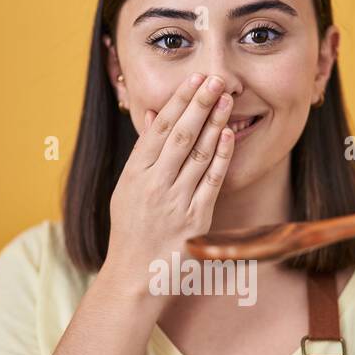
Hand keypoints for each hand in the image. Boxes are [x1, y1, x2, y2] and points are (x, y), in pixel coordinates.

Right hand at [102, 71, 234, 302]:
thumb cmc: (131, 230)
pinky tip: (228, 135)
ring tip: (226, 98)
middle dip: (199, 103)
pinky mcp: (196, 219)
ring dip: (214, 123)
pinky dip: (221, 156)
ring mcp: (176, 202)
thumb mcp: (126, 189)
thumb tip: (154, 115)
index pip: (159, 129)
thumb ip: (143, 153)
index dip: (178, 101)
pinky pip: (211, 181)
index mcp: (134, 175)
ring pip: (199, 154)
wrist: (135, 276)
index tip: (193, 78)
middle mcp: (154, 185)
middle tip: (214, 78)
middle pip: (181, 136)